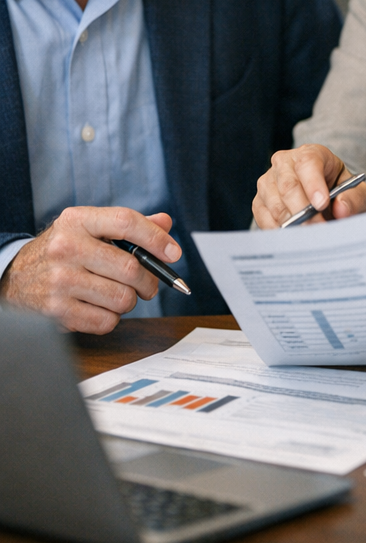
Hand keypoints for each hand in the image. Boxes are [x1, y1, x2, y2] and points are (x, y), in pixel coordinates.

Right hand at [0, 207, 180, 333]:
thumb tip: (166, 222)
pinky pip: (107, 321)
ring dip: (129, 301)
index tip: (174, 253)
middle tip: (147, 285)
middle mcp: (66, 247)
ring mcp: (60, 280)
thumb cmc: (63, 252)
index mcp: (78, 220)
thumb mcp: (90, 229)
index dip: (157, 238)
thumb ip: (129, 226)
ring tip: (117, 294)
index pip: (127, 222)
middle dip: (149, 281)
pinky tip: (99, 307)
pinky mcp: (56, 311)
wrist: (15, 278)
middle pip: (131, 268)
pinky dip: (111, 318)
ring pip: (123, 298)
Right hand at [252, 144, 365, 227]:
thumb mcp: (356, 193)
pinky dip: (278, 230)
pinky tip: (293, 236)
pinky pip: (263, 217)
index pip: (308, 163)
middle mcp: (285, 163)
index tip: (321, 204)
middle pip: (288, 185)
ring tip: (309, 236)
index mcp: (312, 154)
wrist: (324, 201)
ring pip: (274, 203)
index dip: (313, 184)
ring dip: (292, 223)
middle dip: (303, 211)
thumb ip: (353, 198)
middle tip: (318, 229)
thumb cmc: (340, 193)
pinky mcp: (259, 201)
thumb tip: (341, 209)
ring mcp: (269, 181)